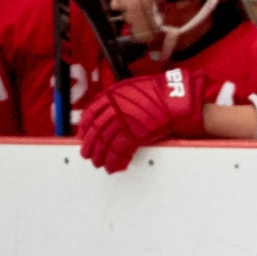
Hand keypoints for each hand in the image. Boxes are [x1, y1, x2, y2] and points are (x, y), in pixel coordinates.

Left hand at [78, 68, 207, 172]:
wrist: (173, 98)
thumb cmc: (158, 93)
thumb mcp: (131, 88)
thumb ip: (119, 100)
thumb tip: (111, 111)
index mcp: (111, 97)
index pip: (90, 115)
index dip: (84, 127)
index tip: (82, 135)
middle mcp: (113, 109)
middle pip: (95, 131)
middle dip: (90, 146)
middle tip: (87, 154)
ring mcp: (122, 123)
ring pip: (105, 143)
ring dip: (101, 156)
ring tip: (100, 164)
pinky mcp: (133, 135)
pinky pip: (120, 151)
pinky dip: (116, 161)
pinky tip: (114, 167)